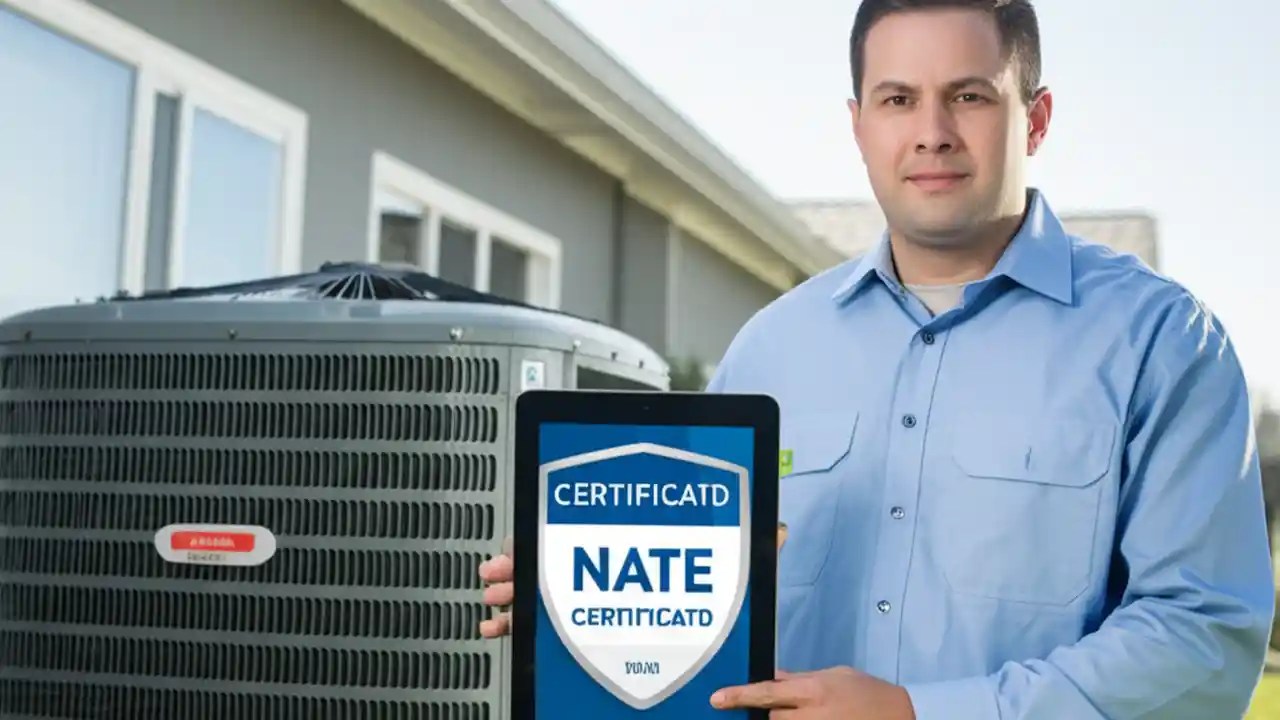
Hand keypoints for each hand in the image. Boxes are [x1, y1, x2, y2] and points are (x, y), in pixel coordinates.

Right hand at [477, 523, 788, 638]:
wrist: (711, 658)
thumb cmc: (718, 602)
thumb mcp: (736, 574)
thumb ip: (753, 550)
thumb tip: (778, 528)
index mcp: (637, 549)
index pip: (588, 533)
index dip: (552, 534)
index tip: (526, 539)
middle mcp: (611, 570)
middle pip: (555, 559)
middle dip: (522, 564)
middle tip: (498, 572)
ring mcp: (596, 599)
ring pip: (543, 590)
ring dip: (515, 593)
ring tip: (494, 602)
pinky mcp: (591, 628)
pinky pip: (546, 625)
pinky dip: (518, 625)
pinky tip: (499, 628)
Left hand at [710, 667, 915, 718]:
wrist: (902, 716)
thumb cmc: (868, 693)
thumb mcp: (836, 675)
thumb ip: (801, 678)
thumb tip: (775, 676)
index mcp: (813, 690)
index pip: (766, 692)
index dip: (739, 695)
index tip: (717, 699)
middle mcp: (812, 714)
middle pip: (772, 717)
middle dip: (777, 712)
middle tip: (800, 708)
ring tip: (814, 715)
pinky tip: (815, 719)